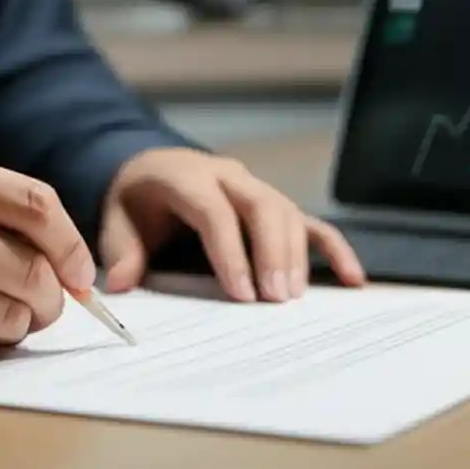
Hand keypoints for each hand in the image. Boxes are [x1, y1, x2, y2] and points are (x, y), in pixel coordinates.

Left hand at [98, 148, 364, 301]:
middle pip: (263, 207)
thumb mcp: (117, 221)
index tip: (241, 293)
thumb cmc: (138, 200)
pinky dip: (334, 249)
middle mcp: (230, 177)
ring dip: (296, 256)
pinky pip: (311, 224)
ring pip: (289, 213)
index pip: (215, 211)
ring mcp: (258, 188)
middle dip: (273, 253)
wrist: (153, 169)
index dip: (229, 251)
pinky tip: (353, 278)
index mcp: (188, 176)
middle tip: (277, 299)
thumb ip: (122, 252)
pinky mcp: (276, 206)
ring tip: (293, 298)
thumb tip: (121, 285)